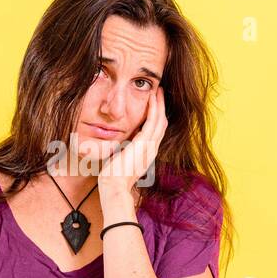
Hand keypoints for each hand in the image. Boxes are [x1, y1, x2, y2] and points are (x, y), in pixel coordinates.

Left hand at [98, 85, 166, 200]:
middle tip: (160, 93)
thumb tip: (121, 144)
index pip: (156, 131)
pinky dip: (154, 108)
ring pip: (160, 120)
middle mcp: (152, 149)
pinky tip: (152, 98)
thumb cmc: (114, 177)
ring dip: (159, 104)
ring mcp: (150, 146)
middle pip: (162, 123)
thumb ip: (124, 151)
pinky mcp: (144, 143)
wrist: (114, 186)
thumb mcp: (121, 160)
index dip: (157, 117)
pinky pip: (153, 122)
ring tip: (158, 91)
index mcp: (147, 153)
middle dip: (161, 107)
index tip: (154, 105)